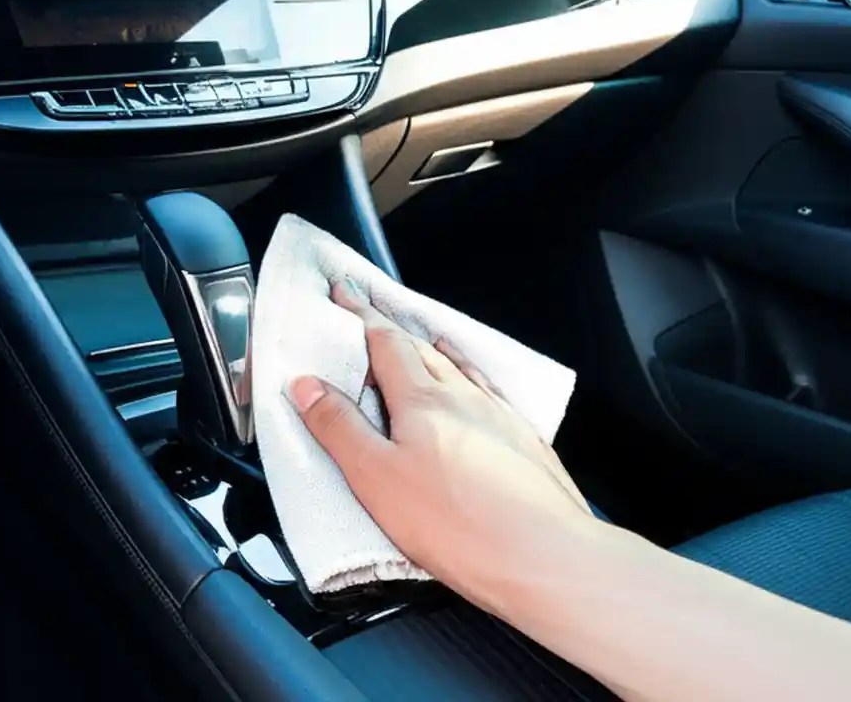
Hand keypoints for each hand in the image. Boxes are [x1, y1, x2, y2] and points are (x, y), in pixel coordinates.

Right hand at [288, 283, 597, 615]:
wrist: (543, 555)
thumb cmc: (458, 524)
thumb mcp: (375, 477)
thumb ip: (339, 427)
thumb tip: (307, 384)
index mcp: (422, 400)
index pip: (385, 341)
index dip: (360, 316)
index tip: (343, 295)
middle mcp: (464, 398)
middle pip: (421, 348)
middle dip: (391, 327)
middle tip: (370, 312)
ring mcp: (499, 418)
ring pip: (459, 367)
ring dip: (433, 347)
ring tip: (422, 336)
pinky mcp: (524, 444)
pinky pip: (489, 392)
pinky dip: (471, 377)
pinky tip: (476, 387)